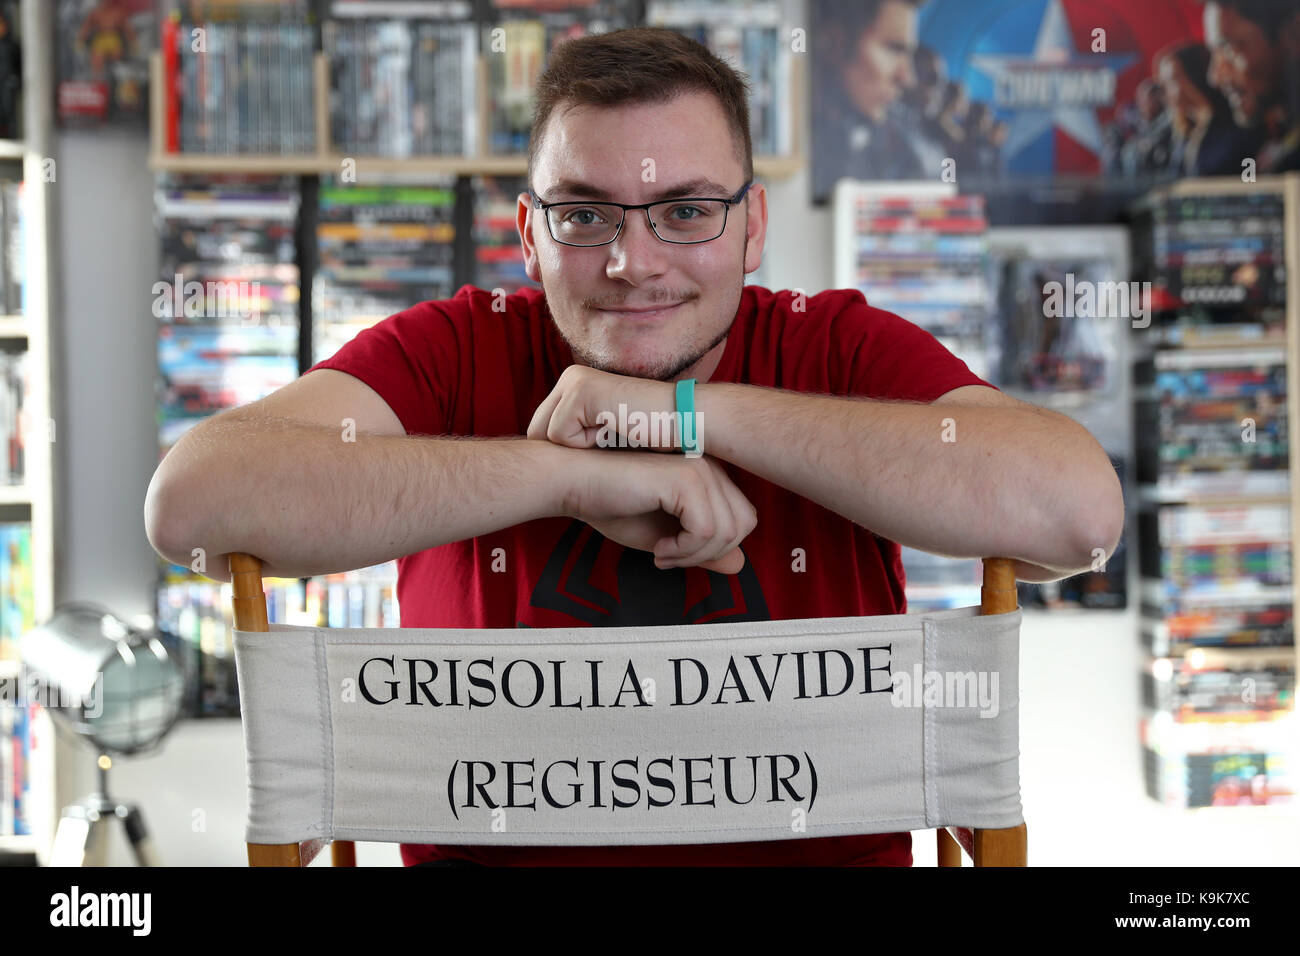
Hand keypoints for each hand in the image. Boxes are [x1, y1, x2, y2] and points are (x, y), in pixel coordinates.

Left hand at [528, 365, 680, 452]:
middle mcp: (570, 377)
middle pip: (536, 433)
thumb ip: (579, 439)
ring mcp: (574, 381)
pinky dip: (587, 445)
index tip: (589, 461)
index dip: (560, 455)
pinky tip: (615, 432)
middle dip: (562, 453)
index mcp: (575, 385)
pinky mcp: (580, 392)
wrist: (685, 423)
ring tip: (612, 439)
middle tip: (599, 454)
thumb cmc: (652, 437)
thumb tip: (544, 462)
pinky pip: (559, 436)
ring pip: (546, 437)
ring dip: (580, 450)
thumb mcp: (606, 437)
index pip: (540, 430)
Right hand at [561, 449, 754, 573]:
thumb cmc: (609, 504)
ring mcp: (700, 469)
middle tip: (668, 556)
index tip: (673, 552)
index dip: (712, 548)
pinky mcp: (685, 478)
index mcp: (708, 475)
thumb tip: (740, 565)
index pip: (742, 519)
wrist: (571, 483)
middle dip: (708, 554)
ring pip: (728, 531)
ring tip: (661, 552)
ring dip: (693, 555)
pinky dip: (683, 550)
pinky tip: (658, 547)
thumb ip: (701, 549)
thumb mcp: (665, 536)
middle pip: (743, 524)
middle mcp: (710, 466)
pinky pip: (706, 531)